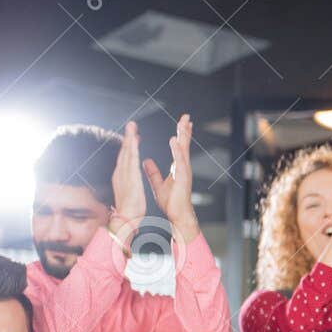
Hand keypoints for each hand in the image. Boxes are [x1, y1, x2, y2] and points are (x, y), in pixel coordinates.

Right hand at [107, 121, 146, 248]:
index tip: (133, 136)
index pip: (126, 158)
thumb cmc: (130, 210)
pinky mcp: (129, 179)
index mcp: (122, 177)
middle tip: (131, 124)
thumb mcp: (130, 192)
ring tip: (132, 127)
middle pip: (124, 152)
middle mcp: (121, 174)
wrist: (126, 220)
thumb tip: (130, 180)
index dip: (129, 146)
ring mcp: (124, 176)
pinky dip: (132, 151)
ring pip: (126, 154)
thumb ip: (129, 184)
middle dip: (127, 137)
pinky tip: (134, 142)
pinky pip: (130, 162)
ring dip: (129, 139)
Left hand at [142, 113, 199, 241]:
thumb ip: (153, 171)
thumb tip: (145, 161)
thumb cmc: (171, 202)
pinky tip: (175, 142)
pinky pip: (180, 162)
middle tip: (186, 117)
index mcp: (177, 168)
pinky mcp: (182, 178)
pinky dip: (177, 151)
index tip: (182, 123)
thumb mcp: (158, 183)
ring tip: (183, 125)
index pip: (179, 147)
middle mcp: (183, 168)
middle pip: (184, 145)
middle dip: (185, 130)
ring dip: (184, 137)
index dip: (180, 135)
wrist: (177, 215)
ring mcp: (184, 172)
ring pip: (183, 150)